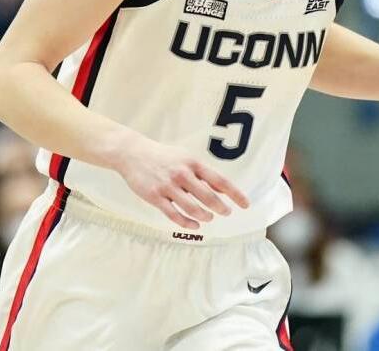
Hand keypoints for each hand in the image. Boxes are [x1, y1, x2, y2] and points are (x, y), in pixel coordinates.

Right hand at [115, 136, 248, 229]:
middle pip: (208, 196)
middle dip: (220, 207)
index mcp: (193, 163)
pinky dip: (187, 223)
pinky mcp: (155, 197)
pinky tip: (194, 225)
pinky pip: (174, 215)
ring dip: (204, 216)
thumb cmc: (164, 157)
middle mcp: (182, 174)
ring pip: (192, 207)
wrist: (133, 153)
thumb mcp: (186, 158)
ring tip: (209, 218)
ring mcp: (168, 186)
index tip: (245, 204)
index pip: (220, 180)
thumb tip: (223, 189)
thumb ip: (203, 174)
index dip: (235, 194)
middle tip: (226, 213)